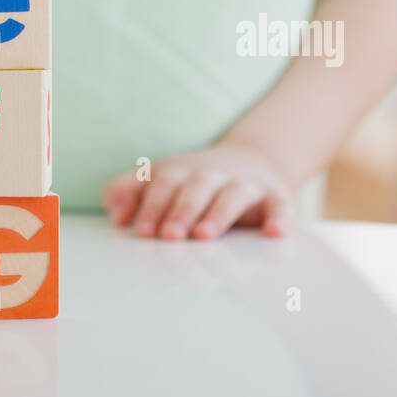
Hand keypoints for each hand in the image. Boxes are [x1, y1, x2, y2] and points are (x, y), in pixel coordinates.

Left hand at [102, 139, 294, 239]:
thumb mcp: (157, 179)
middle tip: (170, 236)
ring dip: (218, 214)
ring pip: (233, 195)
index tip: (142, 232)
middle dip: (181, 212)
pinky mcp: (275, 197)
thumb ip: (127, 191)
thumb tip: (116, 216)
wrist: (250, 160)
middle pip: (195, 188)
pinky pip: (280, 206)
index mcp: (179, 172)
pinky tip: (274, 232)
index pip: (163, 184)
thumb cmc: (191, 182)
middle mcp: (212, 176)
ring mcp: (245, 185)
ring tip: (205, 235)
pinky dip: (279, 217)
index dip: (152, 206)